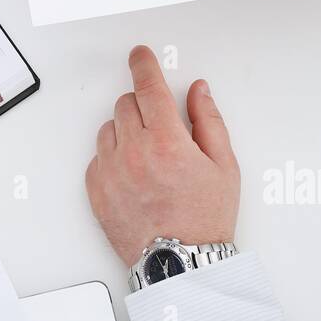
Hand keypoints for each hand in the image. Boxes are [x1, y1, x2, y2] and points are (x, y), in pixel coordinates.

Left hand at [85, 46, 239, 264]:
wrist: (181, 265)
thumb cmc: (205, 220)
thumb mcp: (224, 166)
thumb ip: (208, 120)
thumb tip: (197, 90)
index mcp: (167, 142)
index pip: (148, 87)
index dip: (144, 65)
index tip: (140, 55)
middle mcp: (133, 153)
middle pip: (126, 104)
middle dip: (143, 106)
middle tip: (161, 127)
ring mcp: (111, 172)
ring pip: (109, 128)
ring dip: (126, 131)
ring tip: (149, 156)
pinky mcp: (96, 191)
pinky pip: (97, 157)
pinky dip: (113, 157)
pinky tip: (135, 174)